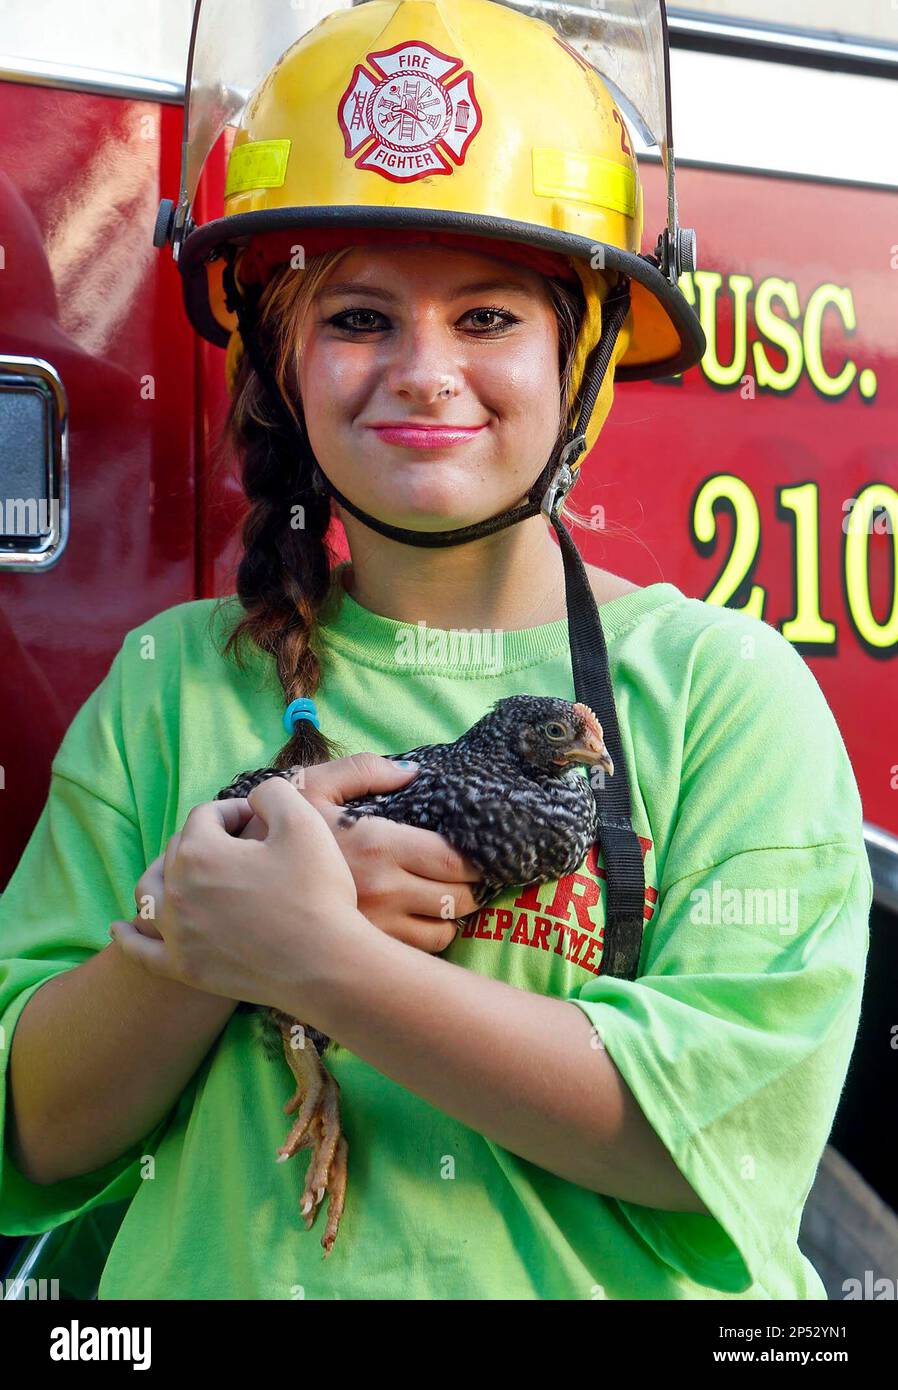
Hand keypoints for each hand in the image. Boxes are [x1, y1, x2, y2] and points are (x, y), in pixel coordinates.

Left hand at [109, 779, 369, 1015]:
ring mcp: (176, 933)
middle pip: (180, 850)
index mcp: (199, 851)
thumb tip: (253, 798)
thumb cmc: (316, 891)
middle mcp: (175, 890)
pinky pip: (141, 950)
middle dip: (209, 840)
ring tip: (183, 873)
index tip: (266, 823)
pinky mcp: (183, 968)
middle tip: (246, 849)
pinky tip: (122, 926)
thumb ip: (272, 792)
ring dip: (163, 875)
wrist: (326, 964)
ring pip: (151, 893)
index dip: (238, 812)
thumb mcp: (303, 821)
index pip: (208, 815)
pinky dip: (130, 935)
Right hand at [284, 753, 481, 952]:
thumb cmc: (275, 833)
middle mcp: (384, 890)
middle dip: (470, 890)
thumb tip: (413, 771)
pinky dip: (424, 941)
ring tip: (440, 904)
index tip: (475, 858)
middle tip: (466, 881)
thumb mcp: (312, 786)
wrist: (234, 891)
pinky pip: (415, 954)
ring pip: (443, 933)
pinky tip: (412, 924)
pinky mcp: (363, 954)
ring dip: (449, 919)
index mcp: (378, 844)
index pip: (455, 861)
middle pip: (458, 900)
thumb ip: (363, 769)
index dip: (474, 862)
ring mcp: (375, 928)